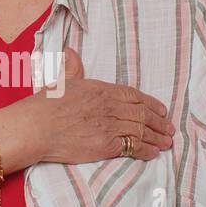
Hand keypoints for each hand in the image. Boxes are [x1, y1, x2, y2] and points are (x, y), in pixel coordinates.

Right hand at [30, 48, 174, 163]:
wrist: (36, 127)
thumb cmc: (44, 105)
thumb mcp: (60, 81)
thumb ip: (71, 68)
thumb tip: (70, 53)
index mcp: (101, 89)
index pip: (133, 95)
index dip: (150, 103)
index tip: (161, 110)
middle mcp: (109, 106)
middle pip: (142, 114)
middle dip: (159, 122)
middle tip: (169, 128)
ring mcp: (109, 126)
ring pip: (141, 131)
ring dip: (157, 138)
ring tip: (167, 143)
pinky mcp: (106, 145)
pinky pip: (133, 147)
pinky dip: (146, 151)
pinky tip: (153, 153)